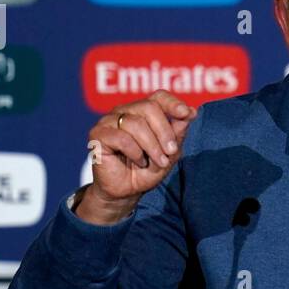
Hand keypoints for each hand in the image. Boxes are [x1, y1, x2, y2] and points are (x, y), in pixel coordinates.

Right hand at [78, 91, 195, 223]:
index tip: (187, 114)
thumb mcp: (169, 154)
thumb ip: (178, 134)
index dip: (173, 103)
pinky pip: (121, 138)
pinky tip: (138, 161)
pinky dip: (135, 152)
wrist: (125, 191)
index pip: (158, 97)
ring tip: (158, 161)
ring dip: (152, 146)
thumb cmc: (146, 170)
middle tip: (171, 151)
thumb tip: (190, 113)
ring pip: (136, 124)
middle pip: (149, 107)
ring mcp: (109, 121)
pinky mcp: (98, 134)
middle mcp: (125, 111)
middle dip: (164, 131)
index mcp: (143, 111)